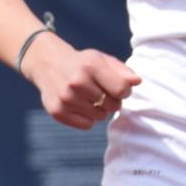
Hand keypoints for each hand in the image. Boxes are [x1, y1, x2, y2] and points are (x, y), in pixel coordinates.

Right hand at [23, 36, 141, 129]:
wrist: (48, 64)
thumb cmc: (83, 64)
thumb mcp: (102, 60)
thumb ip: (122, 71)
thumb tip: (137, 81)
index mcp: (91, 66)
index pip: (122, 90)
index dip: (124, 91)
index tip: (118, 88)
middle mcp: (77, 82)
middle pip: (113, 105)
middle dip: (113, 101)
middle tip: (103, 93)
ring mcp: (65, 98)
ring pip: (100, 116)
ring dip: (101, 110)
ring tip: (91, 98)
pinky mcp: (57, 112)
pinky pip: (86, 125)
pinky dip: (88, 118)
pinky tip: (81, 106)